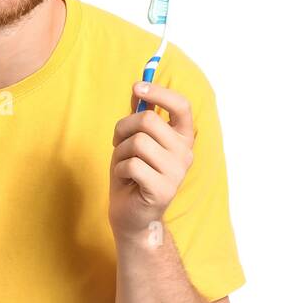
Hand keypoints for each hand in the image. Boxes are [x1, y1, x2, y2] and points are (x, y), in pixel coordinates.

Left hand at [109, 80, 195, 240]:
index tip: (138, 87)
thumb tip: (139, 87)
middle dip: (123, 128)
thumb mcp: (134, 140)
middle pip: (148, 120)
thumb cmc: (132, 174)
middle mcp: (185, 153)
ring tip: (124, 165)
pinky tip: (126, 180)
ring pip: (137, 142)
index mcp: (182, 138)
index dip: (159, 92)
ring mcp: (177, 172)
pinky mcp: (163, 190)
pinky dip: (119, 170)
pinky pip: (131, 164)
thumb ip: (140, 116)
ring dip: (120, 152)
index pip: (182, 106)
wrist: (131, 214)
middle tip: (118, 142)